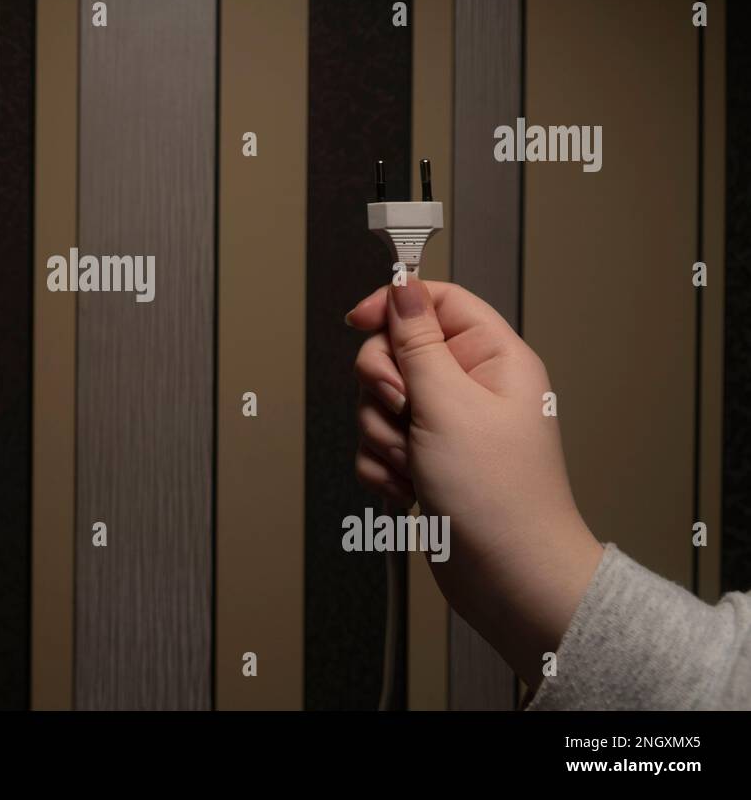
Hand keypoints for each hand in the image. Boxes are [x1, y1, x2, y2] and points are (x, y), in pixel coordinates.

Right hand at [346, 275, 601, 687]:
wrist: (507, 577)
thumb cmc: (498, 495)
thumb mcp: (448, 404)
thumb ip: (417, 342)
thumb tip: (403, 287)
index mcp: (492, 358)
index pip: (435, 301)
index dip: (393, 304)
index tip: (357, 322)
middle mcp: (470, 386)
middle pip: (395, 352)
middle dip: (383, 388)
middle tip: (404, 413)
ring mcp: (446, 426)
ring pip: (379, 403)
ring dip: (383, 437)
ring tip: (416, 466)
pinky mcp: (425, 461)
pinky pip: (378, 445)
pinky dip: (383, 469)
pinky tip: (409, 491)